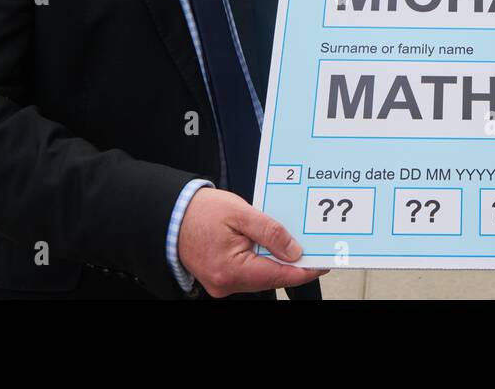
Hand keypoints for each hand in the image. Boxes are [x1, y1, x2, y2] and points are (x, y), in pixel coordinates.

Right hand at [177, 187, 326, 296]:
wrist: (172, 215)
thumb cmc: (200, 212)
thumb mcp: (241, 213)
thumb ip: (270, 232)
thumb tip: (294, 251)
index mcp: (231, 270)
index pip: (278, 275)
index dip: (304, 270)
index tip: (322, 263)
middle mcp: (226, 283)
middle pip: (271, 276)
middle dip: (291, 261)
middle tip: (310, 244)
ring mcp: (223, 283)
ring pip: (261, 274)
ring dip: (275, 258)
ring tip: (286, 238)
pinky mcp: (222, 277)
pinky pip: (249, 270)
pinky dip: (261, 258)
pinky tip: (267, 243)